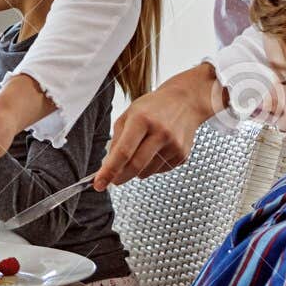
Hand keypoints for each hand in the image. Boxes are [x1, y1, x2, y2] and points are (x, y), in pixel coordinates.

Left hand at [93, 63, 221, 188]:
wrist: (185, 102)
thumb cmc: (154, 107)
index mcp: (142, 119)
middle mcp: (160, 132)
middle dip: (120, 177)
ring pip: (147, 172)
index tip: (99, 183)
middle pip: (136, 166)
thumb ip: (117, 139)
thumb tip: (108, 165)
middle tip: (113, 180)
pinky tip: (155, 150)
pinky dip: (151, 167)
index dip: (109, 170)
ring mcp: (174, 145)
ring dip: (137, 170)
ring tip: (140, 151)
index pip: (123, 151)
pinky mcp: (182, 155)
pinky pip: (159, 170)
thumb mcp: (129, 115)